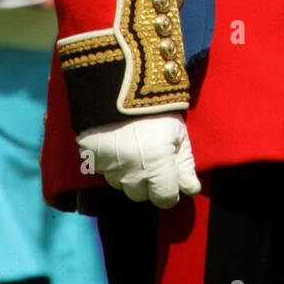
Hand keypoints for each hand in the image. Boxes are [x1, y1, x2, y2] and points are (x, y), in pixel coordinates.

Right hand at [77, 114, 200, 208]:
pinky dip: (112, 162)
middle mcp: (132, 174)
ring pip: (121, 184)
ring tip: (134, 146)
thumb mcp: (179, 133)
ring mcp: (109, 168)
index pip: (165, 199)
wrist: (121, 84)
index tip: (171, 175)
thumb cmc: (158, 109)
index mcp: (157, 167)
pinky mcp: (91, 159)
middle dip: (149, 182)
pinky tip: (118, 143)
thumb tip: (192, 190)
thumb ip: (185, 165)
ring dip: (129, 173)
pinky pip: (104, 171)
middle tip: (152, 156)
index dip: (171, 189)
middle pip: (141, 195)